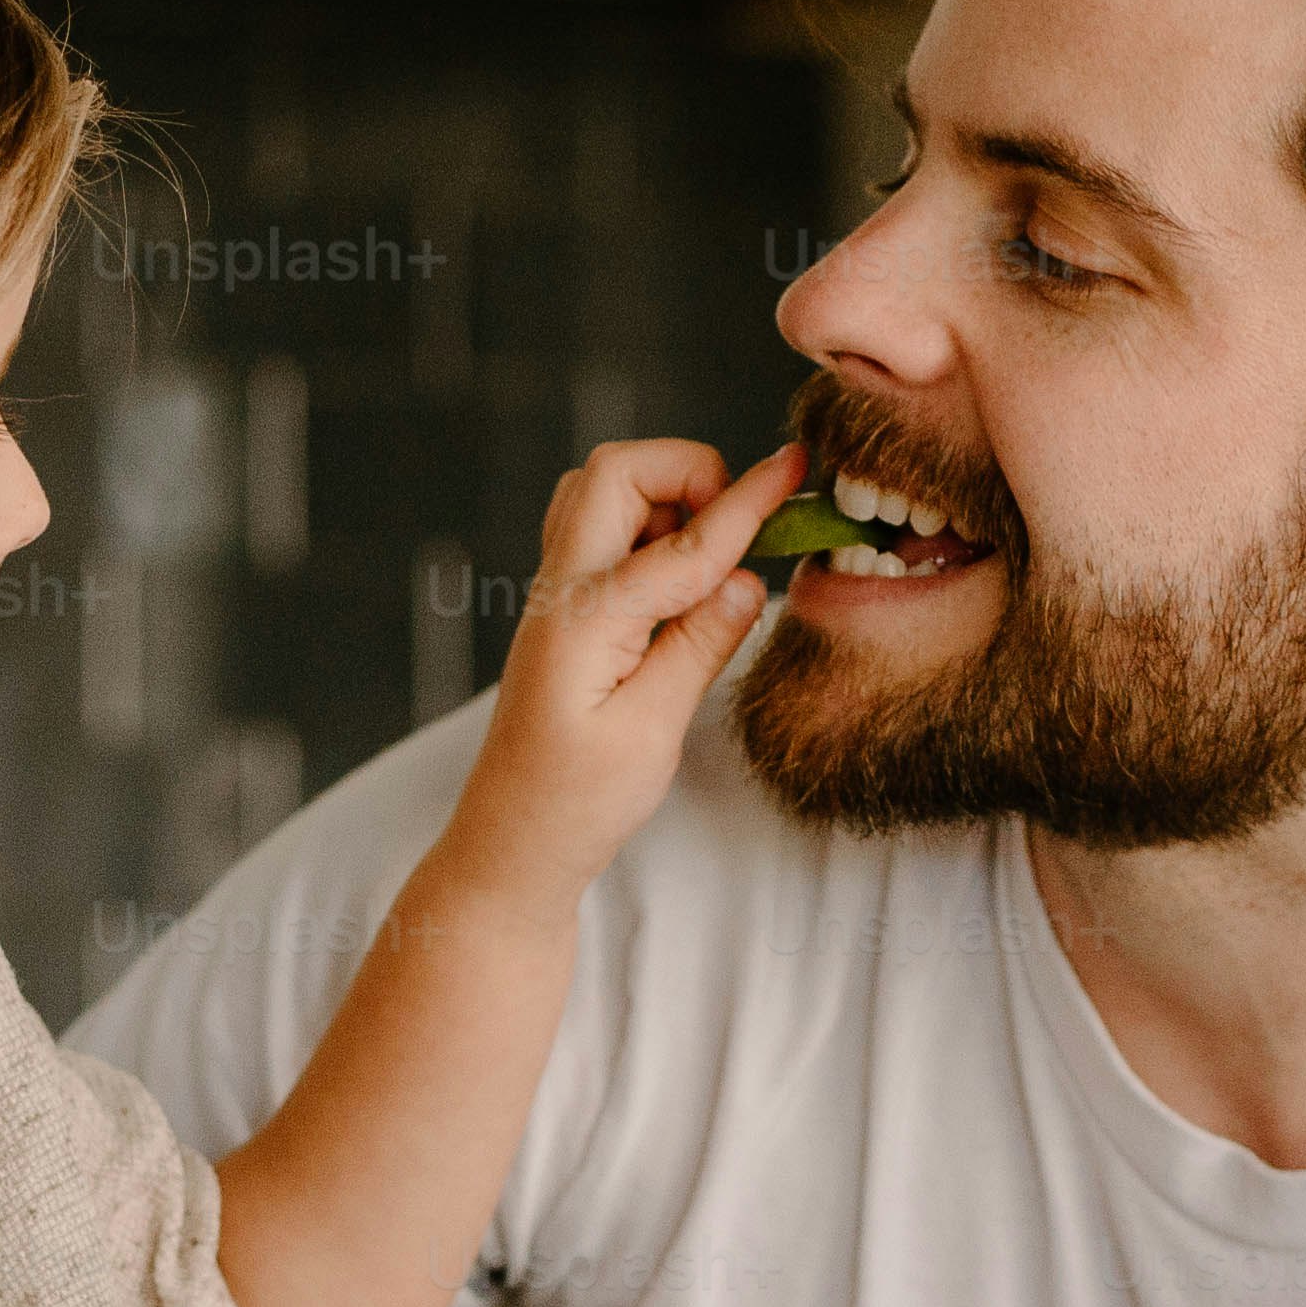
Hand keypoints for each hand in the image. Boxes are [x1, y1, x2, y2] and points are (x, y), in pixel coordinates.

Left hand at [435, 438, 796, 900]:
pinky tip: (679, 584)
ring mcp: (556, 595)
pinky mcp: (565, 610)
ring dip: (665, 499)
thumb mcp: (652, 732)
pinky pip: (601, 532)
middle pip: (616, 472)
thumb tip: (746, 579)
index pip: (682, 544)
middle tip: (735, 530)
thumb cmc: (578, 802)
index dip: (745, 503)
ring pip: (603, 492)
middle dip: (687, 473)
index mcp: (584, 621)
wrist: (511, 841)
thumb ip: (699, 647)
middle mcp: (560, 592)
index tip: (794, 465)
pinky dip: (648, 531)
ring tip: (708, 563)